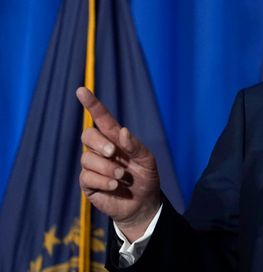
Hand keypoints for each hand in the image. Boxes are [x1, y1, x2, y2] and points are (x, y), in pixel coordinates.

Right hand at [77, 87, 161, 241]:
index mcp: (115, 139)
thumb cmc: (146, 178)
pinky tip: (115, 186)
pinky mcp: (88, 183)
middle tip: (113, 152)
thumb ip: (135, 146)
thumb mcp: (147, 160)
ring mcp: (93, 166)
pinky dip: (103, 180)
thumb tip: (122, 131)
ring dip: (108, 168)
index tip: (81, 90)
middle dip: (99, 142)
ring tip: (123, 177)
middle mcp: (101, 150)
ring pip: (88, 159)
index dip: (92, 104)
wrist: (142, 204)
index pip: (101, 119)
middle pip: (87, 135)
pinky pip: (87, 177)